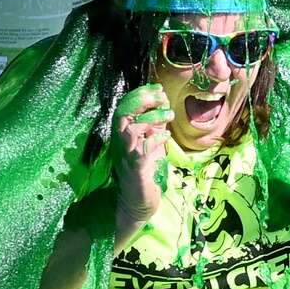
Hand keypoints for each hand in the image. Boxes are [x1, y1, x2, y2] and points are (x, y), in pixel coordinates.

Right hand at [113, 84, 172, 231]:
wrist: (136, 201)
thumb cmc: (144, 170)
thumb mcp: (150, 140)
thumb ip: (154, 123)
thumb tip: (162, 102)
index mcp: (122, 134)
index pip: (124, 107)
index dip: (140, 94)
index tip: (158, 87)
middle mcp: (120, 142)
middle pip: (123, 113)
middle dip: (142, 100)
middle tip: (161, 96)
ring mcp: (126, 155)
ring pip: (131, 129)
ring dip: (151, 118)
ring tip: (169, 115)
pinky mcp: (135, 169)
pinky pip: (142, 150)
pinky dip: (156, 139)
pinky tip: (166, 137)